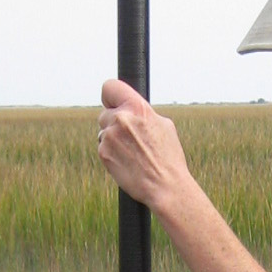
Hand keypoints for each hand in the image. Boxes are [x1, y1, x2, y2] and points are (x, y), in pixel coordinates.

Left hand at [96, 80, 192, 218]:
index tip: (113, 104)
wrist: (165, 185)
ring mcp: (110, 136)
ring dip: (112, 140)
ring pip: (103, 132)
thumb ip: (144, 113)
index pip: (110, 87)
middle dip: (113, 123)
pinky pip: (102, 148)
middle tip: (128, 138)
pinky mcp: (103, 153)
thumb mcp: (164, 125)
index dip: (110, 96)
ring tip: (131, 153)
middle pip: (105, 114)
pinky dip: (111, 154)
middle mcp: (121, 118)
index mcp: (138, 107)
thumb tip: (132, 109)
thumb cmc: (168, 157)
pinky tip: (126, 162)